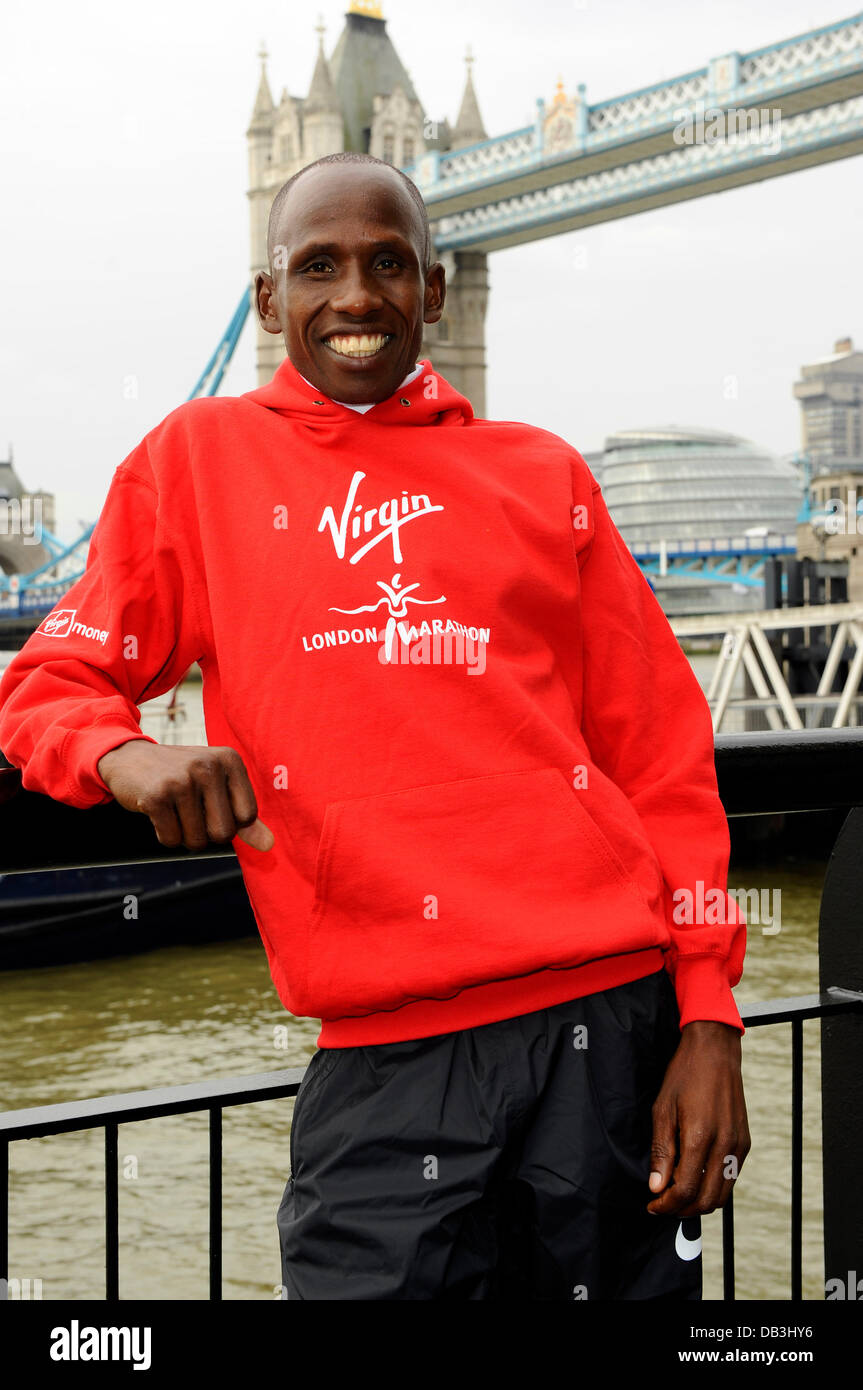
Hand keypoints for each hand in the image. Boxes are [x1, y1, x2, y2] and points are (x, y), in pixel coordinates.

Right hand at [97, 740, 273, 852]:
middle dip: (206, 834)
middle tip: (190, 810)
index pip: (247, 816)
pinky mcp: (156, 796)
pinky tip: (158, 812)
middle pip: (223, 834)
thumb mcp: (217, 786)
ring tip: (174, 810)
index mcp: (230, 760)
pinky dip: (165, 835)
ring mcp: (181, 780)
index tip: (211, 804)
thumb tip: (269, 846)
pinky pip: (171, 840)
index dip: (229, 821)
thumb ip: (245, 817)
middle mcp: (208, 766)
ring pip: (196, 841)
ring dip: (184, 835)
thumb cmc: (181, 776)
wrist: (129, 758)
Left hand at [647, 1019, 749, 1215]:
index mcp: (700, 1137)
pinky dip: (713, 1187)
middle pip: (706, 1200)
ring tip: (677, 1194)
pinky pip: (731, 1178)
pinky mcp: (745, 1142)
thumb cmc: (684, 1075)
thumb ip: (661, 1151)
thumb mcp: (662, 1109)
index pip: (685, 1190)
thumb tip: (656, 1187)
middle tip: (662, 1204)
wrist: (715, 1051)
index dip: (666, 1205)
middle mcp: (724, 1145)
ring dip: (699, 1202)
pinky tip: (695, 1176)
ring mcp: (738, 1145)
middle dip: (681, 1209)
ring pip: (722, 1195)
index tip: (652, 1204)